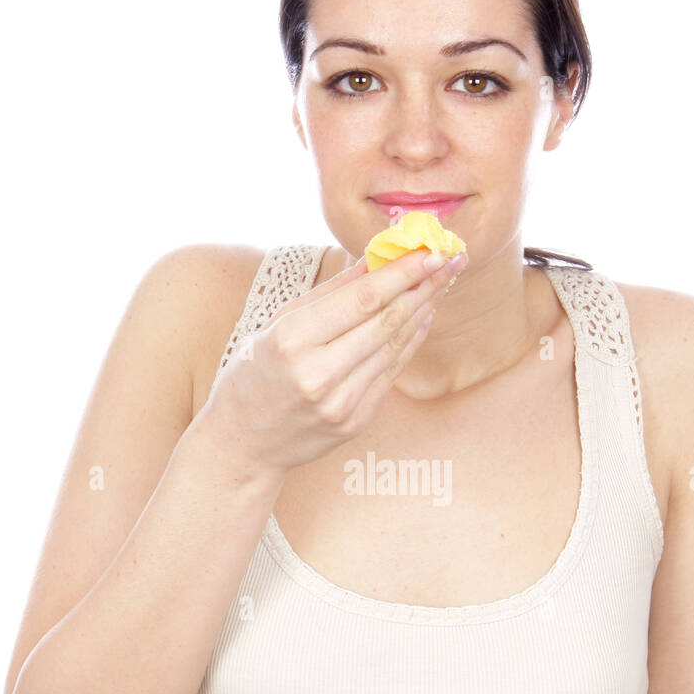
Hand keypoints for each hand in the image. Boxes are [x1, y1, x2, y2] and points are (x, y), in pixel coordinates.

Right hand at [200, 245, 466, 482]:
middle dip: (423, 286)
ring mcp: (340, 403)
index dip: (403, 273)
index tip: (430, 250)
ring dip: (422, 311)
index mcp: (291, 341)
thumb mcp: (276, 324)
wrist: (243, 443)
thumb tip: (376, 259)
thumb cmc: (253, 374)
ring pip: (393, 347)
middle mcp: (318, 374)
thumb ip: (328, 294)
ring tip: (441, 283)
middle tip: (451, 260)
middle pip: (385, 322)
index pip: (362, 299)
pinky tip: (422, 318)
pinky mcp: (354, 423)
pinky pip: (390, 374)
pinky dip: (409, 342)